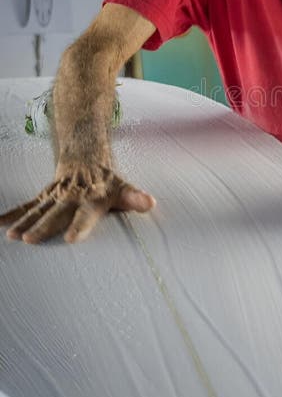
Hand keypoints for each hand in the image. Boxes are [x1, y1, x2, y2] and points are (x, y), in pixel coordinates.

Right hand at [0, 163, 155, 243]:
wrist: (87, 156)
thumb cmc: (108, 181)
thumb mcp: (124, 187)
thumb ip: (135, 198)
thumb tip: (150, 203)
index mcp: (92, 198)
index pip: (86, 214)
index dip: (79, 225)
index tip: (71, 238)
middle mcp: (72, 197)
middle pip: (56, 214)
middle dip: (43, 227)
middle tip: (30, 240)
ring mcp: (56, 196)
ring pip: (39, 210)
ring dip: (25, 222)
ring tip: (13, 236)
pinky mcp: (45, 196)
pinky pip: (28, 205)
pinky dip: (13, 213)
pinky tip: (0, 223)